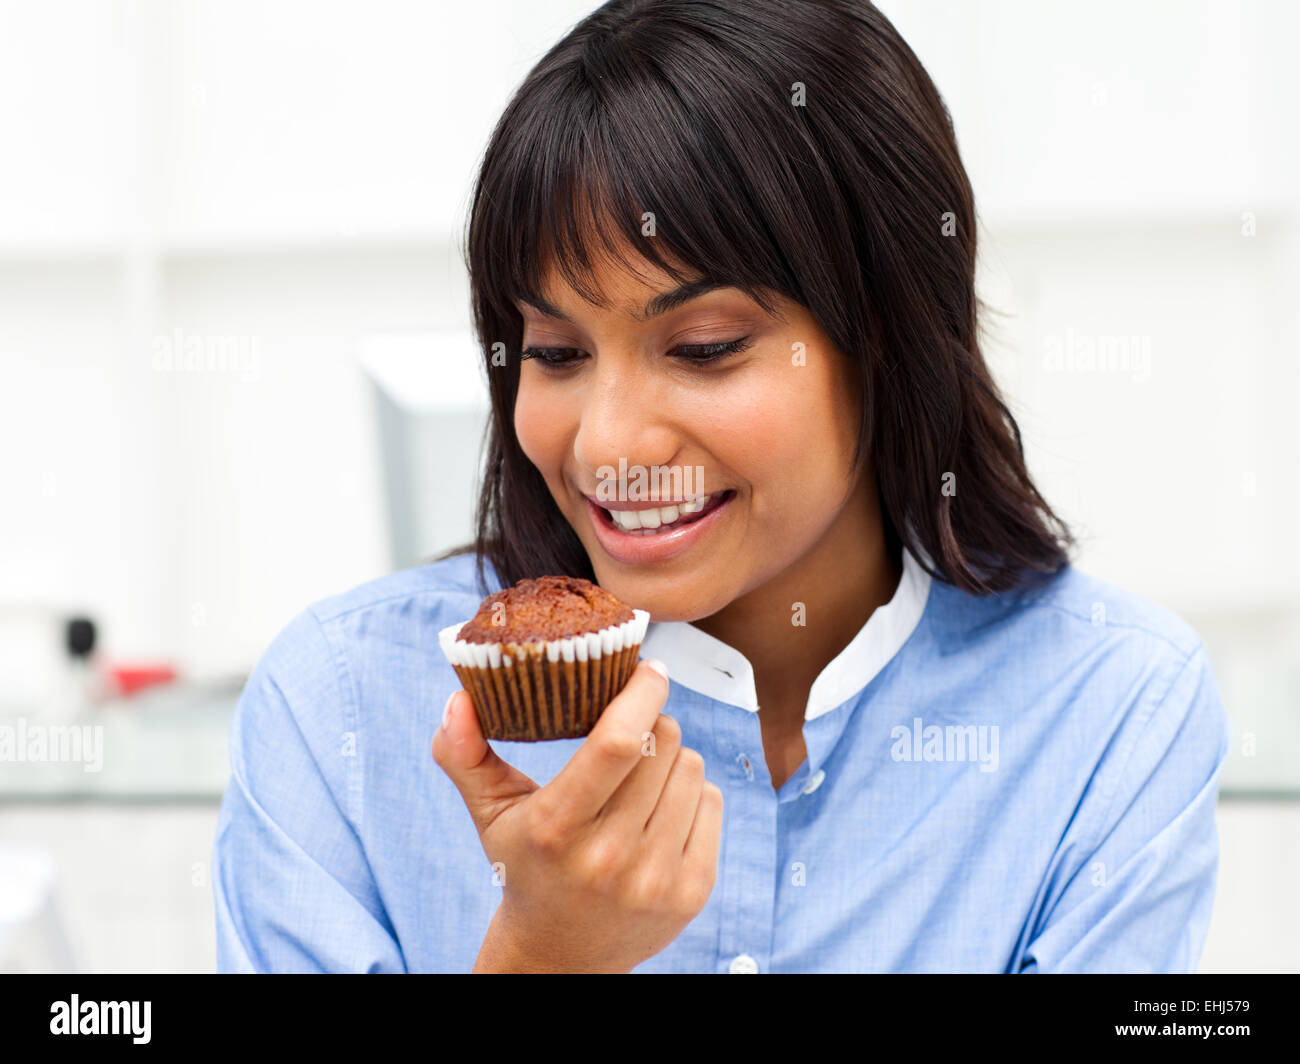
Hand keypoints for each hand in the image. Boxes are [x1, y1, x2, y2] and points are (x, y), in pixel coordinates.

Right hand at [432, 659, 722, 972]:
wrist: (560, 956)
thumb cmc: (527, 867)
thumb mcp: (491, 813)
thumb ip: (464, 753)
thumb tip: (459, 699)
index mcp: (556, 828)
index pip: (618, 742)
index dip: (641, 694)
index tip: (647, 670)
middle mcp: (608, 857)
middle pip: (663, 744)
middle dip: (651, 723)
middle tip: (632, 732)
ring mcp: (655, 879)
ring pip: (691, 768)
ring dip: (671, 759)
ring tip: (641, 778)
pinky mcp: (692, 892)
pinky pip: (713, 802)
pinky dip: (691, 794)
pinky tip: (661, 811)